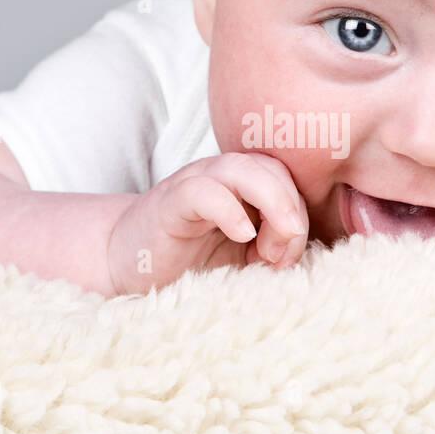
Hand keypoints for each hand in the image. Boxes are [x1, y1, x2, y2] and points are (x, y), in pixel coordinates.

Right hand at [106, 152, 309, 295]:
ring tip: (275, 244)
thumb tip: (307, 253)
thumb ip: (276, 250)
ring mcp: (195, 184)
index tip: (290, 257)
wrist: (128, 265)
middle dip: (291, 211)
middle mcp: (223, 178)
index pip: (290, 179)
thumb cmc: (190, 262)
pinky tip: (241, 235)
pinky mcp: (169, 202)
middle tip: (283, 255)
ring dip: (272, 203)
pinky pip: (203, 190)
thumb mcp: (245, 259)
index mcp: (246, 187)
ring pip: (244, 168)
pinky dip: (229, 210)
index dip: (300, 213)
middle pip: (274, 169)